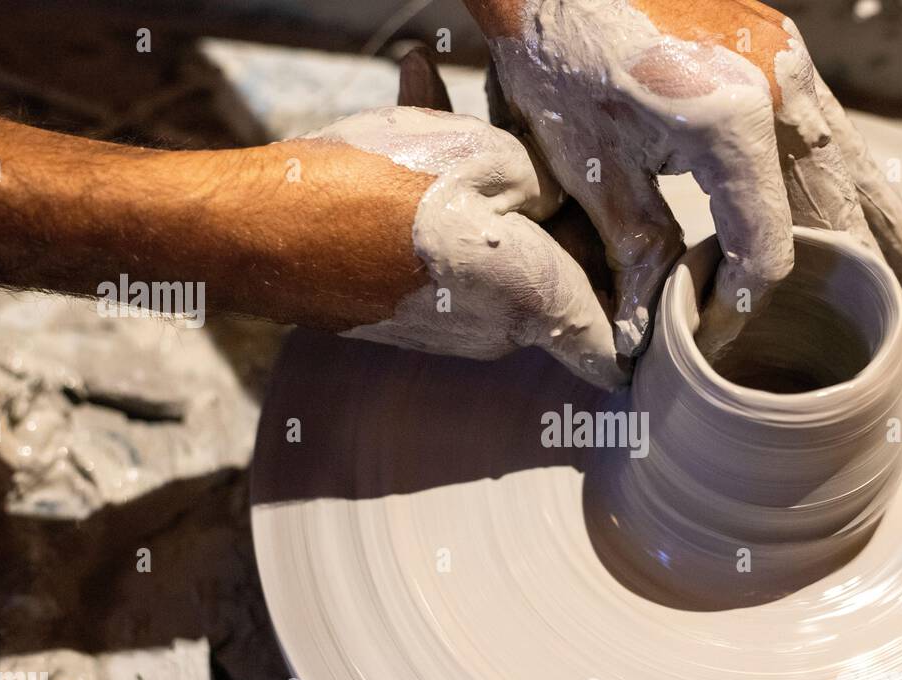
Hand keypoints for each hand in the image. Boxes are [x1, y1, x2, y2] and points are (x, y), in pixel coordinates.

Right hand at [298, 106, 624, 388]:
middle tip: (543, 152)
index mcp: (533, 299)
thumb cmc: (371, 189)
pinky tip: (422, 110)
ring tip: (466, 108)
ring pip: (502, 256)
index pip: (613, 350)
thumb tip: (554, 204)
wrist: (257, 233)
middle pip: (561, 284)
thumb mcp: (483, 157)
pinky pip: (449, 255)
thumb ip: (545, 187)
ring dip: (497, 196)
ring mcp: (449, 326)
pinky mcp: (408, 311)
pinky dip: (448, 203)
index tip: (645, 274)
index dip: (636, 319)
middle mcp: (498, 329)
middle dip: (562, 221)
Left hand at [467, 0, 901, 356]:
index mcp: (732, 120)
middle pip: (836, 202)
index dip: (749, 299)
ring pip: (853, 163)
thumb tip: (644, 342)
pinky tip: (869, 209)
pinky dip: (855, 180)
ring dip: (890, 227)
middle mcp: (778, 88)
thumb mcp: (591, 167)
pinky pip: (830, 130)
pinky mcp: (778, 52)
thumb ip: (634, 255)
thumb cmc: (563, 57)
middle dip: (867, 273)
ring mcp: (787, 63)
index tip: (728, 333)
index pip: (768, 240)